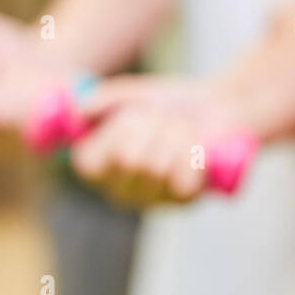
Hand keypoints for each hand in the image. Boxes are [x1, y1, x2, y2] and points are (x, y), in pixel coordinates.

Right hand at [69, 77, 241, 205]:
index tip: (134, 115)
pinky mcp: (182, 202)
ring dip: (176, 136)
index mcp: (98, 166)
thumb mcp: (132, 93)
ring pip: (158, 168)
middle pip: (129, 161)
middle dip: (152, 127)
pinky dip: (194, 154)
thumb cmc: (168, 102)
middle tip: (165, 118)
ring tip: (183, 130)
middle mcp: (118, 190)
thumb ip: (101, 101)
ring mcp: (150, 200)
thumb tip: (77, 112)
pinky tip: (198, 148)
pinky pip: (183, 181)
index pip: (92, 162)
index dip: (118, 133)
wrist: (218, 107)